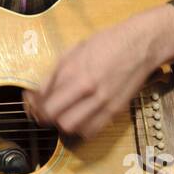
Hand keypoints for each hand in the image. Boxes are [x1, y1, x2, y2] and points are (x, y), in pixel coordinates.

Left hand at [23, 19, 160, 139]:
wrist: (140, 44)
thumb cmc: (107, 43)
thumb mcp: (73, 50)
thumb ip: (54, 73)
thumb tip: (37, 92)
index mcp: (73, 70)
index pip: (44, 98)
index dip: (33, 104)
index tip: (32, 103)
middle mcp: (86, 87)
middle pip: (55, 117)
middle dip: (45, 117)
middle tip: (45, 111)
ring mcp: (102, 101)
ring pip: (71, 127)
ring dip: (62, 124)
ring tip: (63, 114)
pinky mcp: (115, 110)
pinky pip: (91, 131)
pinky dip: (81, 129)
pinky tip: (80, 119)